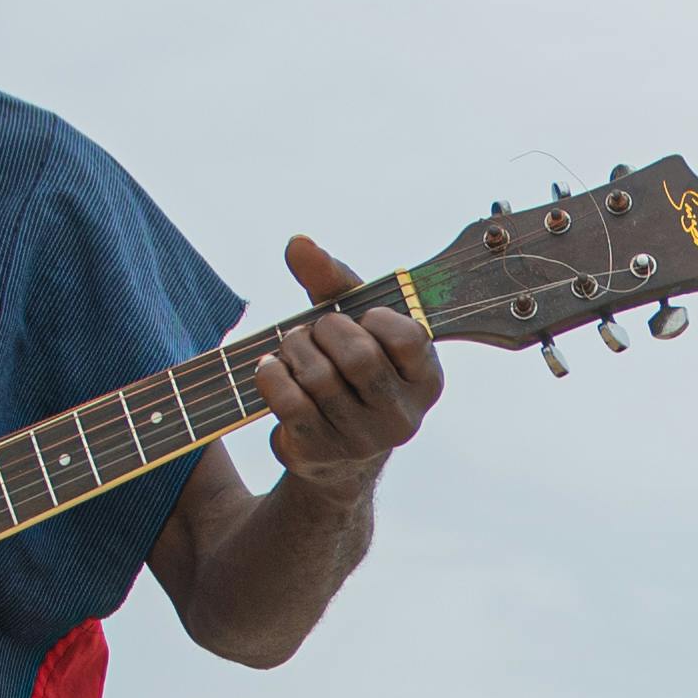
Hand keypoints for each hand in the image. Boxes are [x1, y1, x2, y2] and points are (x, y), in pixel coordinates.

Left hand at [254, 239, 445, 488]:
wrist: (332, 452)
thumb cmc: (348, 371)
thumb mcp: (353, 322)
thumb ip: (332, 279)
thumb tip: (298, 243)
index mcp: (426, 381)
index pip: (408, 337)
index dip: (375, 318)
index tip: (360, 318)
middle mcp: (403, 417)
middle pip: (359, 357)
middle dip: (325, 330)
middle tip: (313, 329)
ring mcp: (363, 441)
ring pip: (320, 379)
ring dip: (295, 350)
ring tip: (292, 348)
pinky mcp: (322, 454)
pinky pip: (290, 403)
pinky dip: (272, 375)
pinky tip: (271, 368)